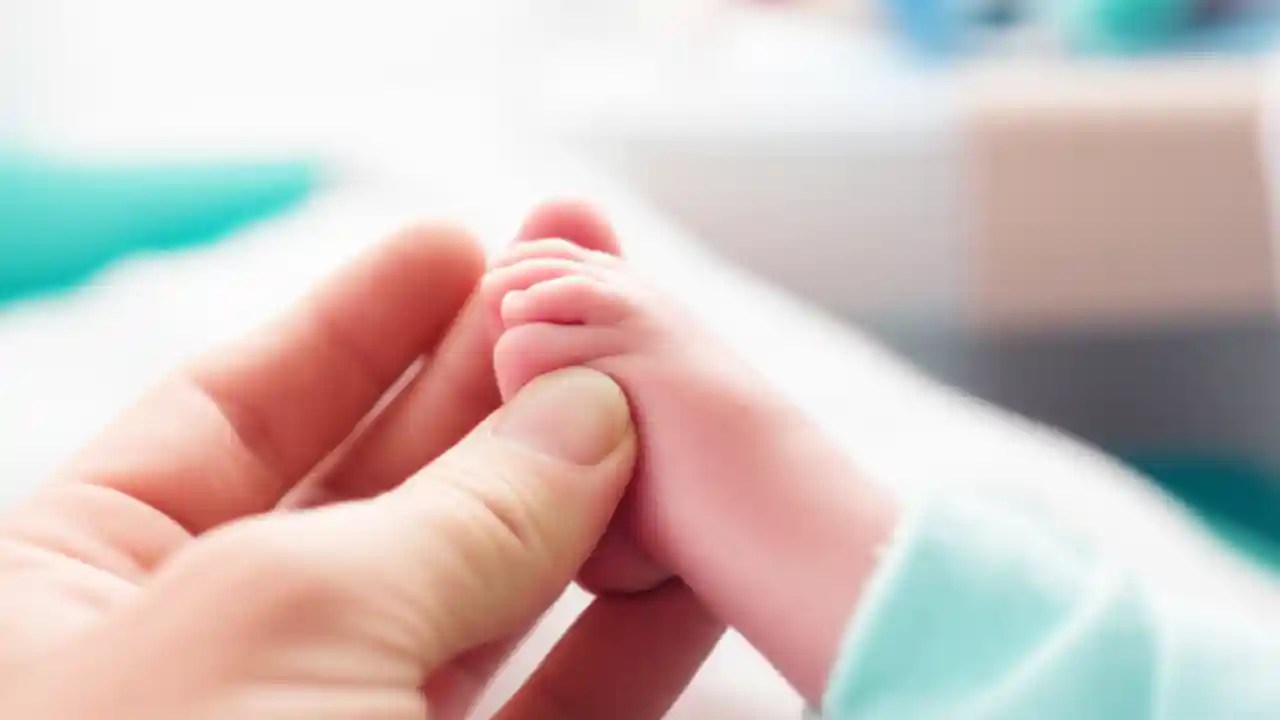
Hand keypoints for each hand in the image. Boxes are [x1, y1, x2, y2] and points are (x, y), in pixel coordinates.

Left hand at [0, 204, 721, 718]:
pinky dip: (622, 635)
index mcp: (78, 590)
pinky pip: (547, 709)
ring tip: (669, 410)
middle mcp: (205, 669)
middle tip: (594, 298)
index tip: (458, 245)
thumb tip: (582, 410)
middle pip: (377, 488)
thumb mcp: (280, 626)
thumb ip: (453, 512)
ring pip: (478, 599)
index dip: (353, 322)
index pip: (234, 412)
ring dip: (580, 505)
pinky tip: (684, 558)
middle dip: (491, 387)